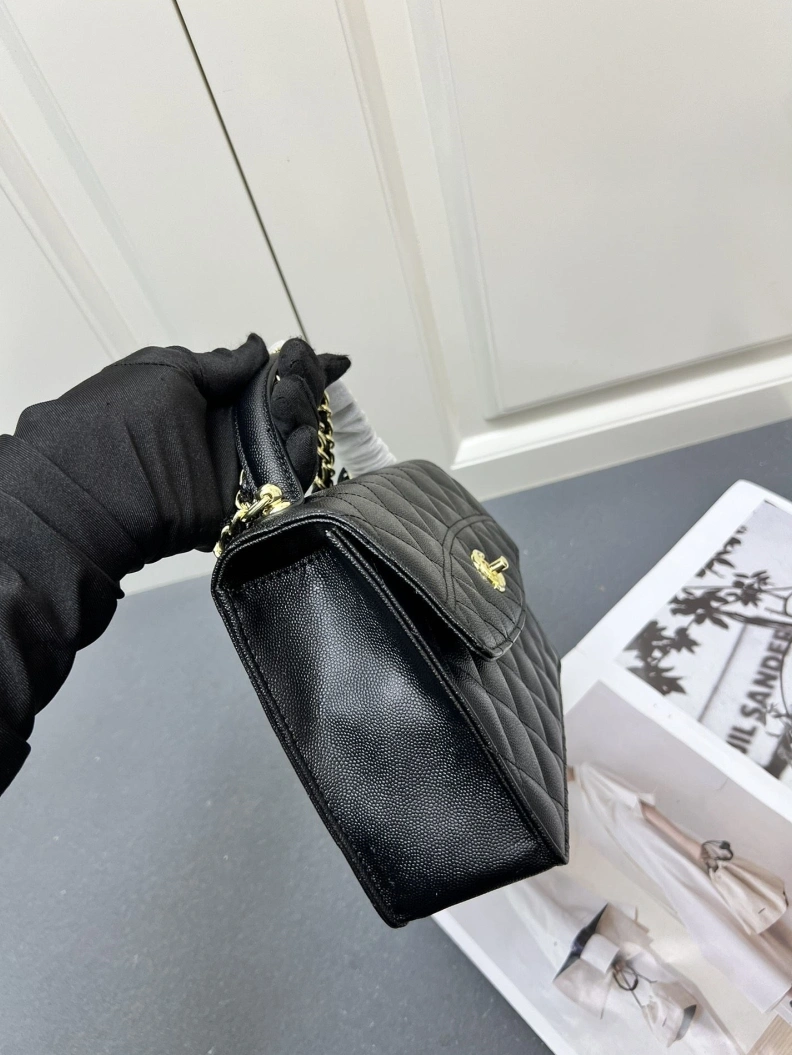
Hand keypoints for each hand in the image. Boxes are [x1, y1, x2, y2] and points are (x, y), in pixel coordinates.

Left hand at [14, 334, 348, 576]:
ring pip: (298, 443)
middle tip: (310, 368)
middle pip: (292, 411)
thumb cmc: (112, 426)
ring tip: (293, 396)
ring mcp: (240, 471)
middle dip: (306, 386)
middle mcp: (227, 435)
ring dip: (303, 416)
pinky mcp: (248, 507)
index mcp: (205, 400)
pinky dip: (302, 456)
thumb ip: (216, 364)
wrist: (87, 502)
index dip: (301, 370)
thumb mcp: (163, 371)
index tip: (336, 360)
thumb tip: (256, 348)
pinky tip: (300, 435)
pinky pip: (292, 480)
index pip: (266, 382)